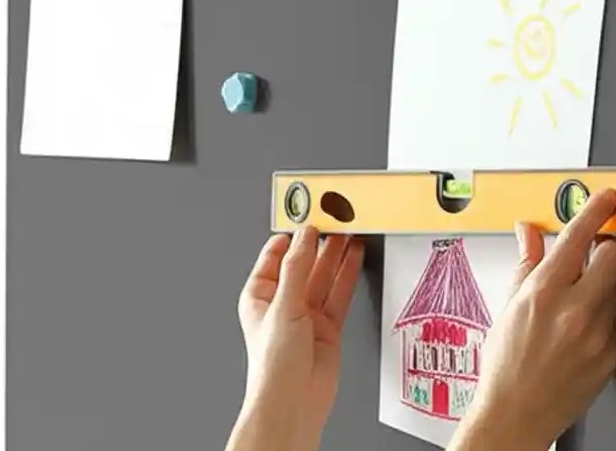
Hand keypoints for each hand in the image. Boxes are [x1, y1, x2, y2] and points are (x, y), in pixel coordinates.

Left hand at [226, 228, 364, 450]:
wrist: (293, 402)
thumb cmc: (273, 366)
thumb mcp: (283, 307)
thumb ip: (297, 269)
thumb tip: (305, 236)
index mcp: (260, 295)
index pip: (276, 255)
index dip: (293, 234)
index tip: (309, 214)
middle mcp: (283, 303)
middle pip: (304, 263)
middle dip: (318, 241)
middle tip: (335, 218)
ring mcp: (306, 314)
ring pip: (324, 275)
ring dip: (336, 254)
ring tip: (350, 230)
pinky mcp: (328, 326)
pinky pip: (339, 293)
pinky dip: (348, 274)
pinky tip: (355, 257)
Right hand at [450, 189, 615, 450]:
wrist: (516, 415)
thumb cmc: (505, 367)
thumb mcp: (507, 306)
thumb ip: (525, 263)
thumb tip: (529, 232)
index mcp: (543, 292)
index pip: (579, 236)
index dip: (596, 211)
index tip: (607, 199)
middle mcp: (574, 310)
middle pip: (615, 256)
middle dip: (606, 250)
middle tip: (593, 255)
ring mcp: (597, 334)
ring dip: (601, 287)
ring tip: (575, 306)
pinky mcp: (612, 355)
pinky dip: (603, 318)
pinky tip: (580, 331)